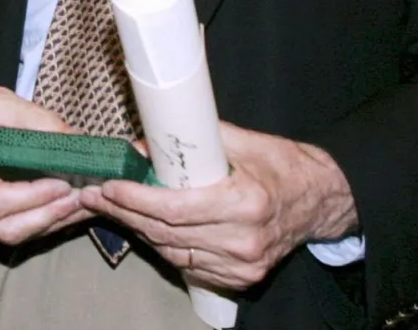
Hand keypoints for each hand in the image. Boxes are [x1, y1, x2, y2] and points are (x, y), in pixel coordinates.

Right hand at [0, 79, 91, 245]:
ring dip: (44, 224)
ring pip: (4, 235)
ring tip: (75, 206)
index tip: (64, 185)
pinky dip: (29, 223)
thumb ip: (36, 119)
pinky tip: (52, 209)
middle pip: (3, 228)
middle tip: (79, 200)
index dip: (35, 198)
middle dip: (48, 218)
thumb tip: (76, 140)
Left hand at [79, 122, 357, 291]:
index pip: (174, 209)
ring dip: (139, 231)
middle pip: (166, 233)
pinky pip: (189, 265)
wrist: (320, 201)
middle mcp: (244, 240)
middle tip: (97, 195)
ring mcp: (243, 265)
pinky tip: (149, 228)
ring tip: (116, 208)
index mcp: (245, 203)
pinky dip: (166, 247)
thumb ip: (195, 140)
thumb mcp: (245, 141)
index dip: (135, 199)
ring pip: (172, 252)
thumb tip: (146, 141)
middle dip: (125, 212)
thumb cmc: (284, 166)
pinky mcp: (242, 278)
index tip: (109, 186)